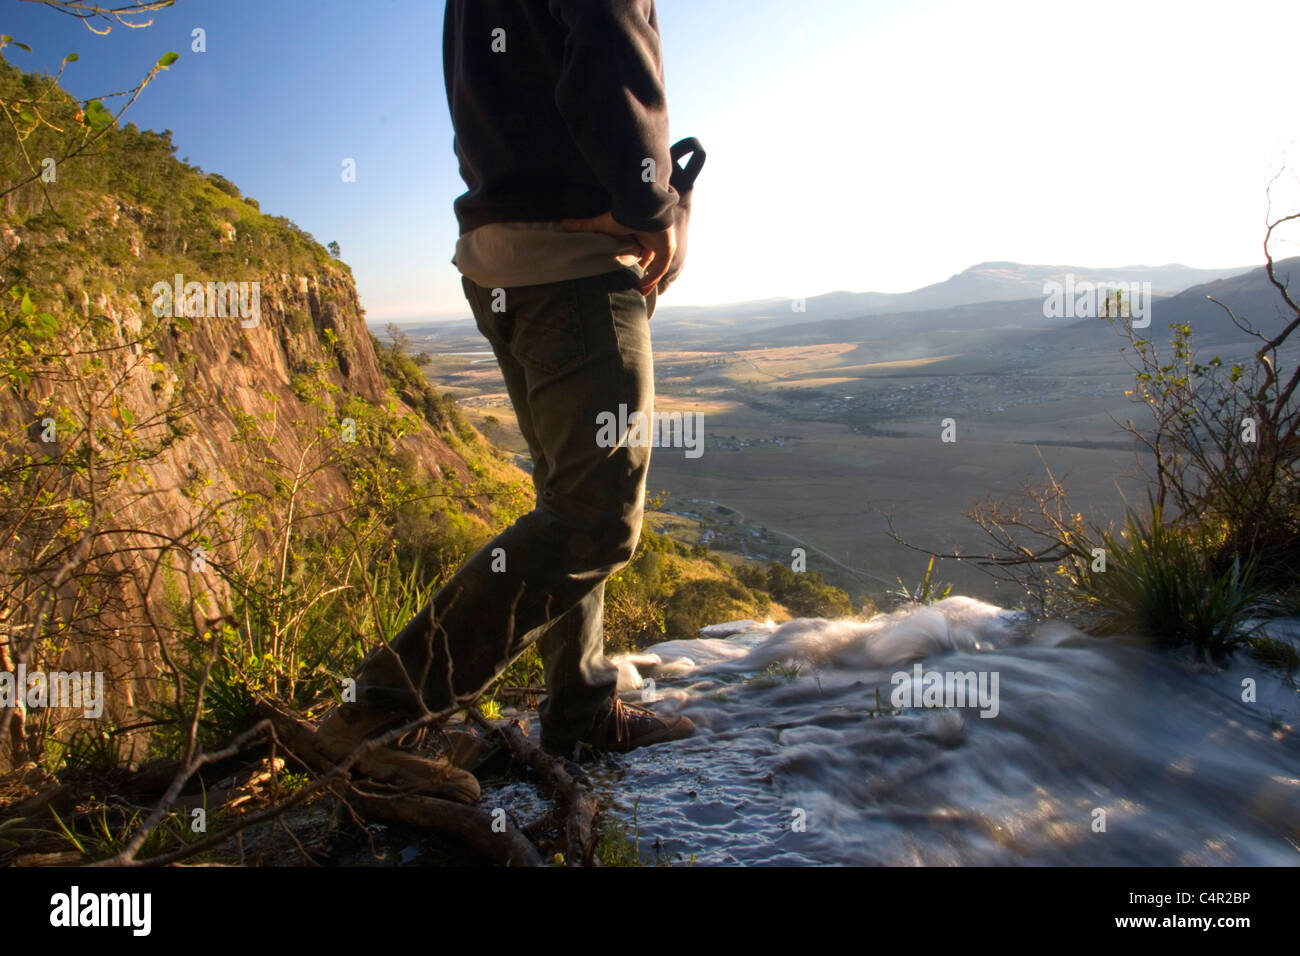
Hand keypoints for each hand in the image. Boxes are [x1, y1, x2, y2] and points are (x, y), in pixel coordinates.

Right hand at [560, 211, 675, 297]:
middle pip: (645, 259)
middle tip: (628, 286)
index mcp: (636, 234)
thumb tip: (561, 223)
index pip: (634, 250)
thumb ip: (582, 226)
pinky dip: (652, 279)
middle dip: (638, 272)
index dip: (629, 262)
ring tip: (636, 293)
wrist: (642, 210)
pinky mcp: (666, 250)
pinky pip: (660, 268)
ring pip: (654, 266)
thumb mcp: (600, 225)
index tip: (620, 274)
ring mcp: (660, 245)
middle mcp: (649, 240)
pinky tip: (642, 290)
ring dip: (647, 280)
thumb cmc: (622, 215)